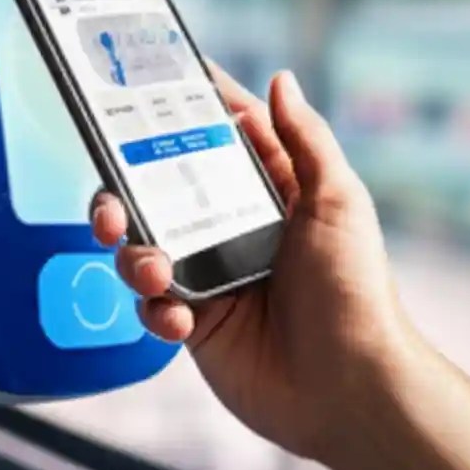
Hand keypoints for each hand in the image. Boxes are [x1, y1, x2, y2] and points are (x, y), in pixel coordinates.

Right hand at [91, 66, 410, 460]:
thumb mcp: (338, 202)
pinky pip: (151, 304)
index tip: (147, 82)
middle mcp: (231, 226)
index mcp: (267, 189)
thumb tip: (282, 81)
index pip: (218, 134)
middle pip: (158, 190)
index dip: (185, 107)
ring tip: (154, 270)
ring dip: (134, 255)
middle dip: (124, 190)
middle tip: (114, 202)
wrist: (348, 388)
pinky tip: (181, 319)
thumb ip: (305, 140)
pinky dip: (157, 309)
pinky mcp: (195, 322)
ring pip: (142, 246)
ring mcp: (209, 274)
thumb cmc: (355, 292)